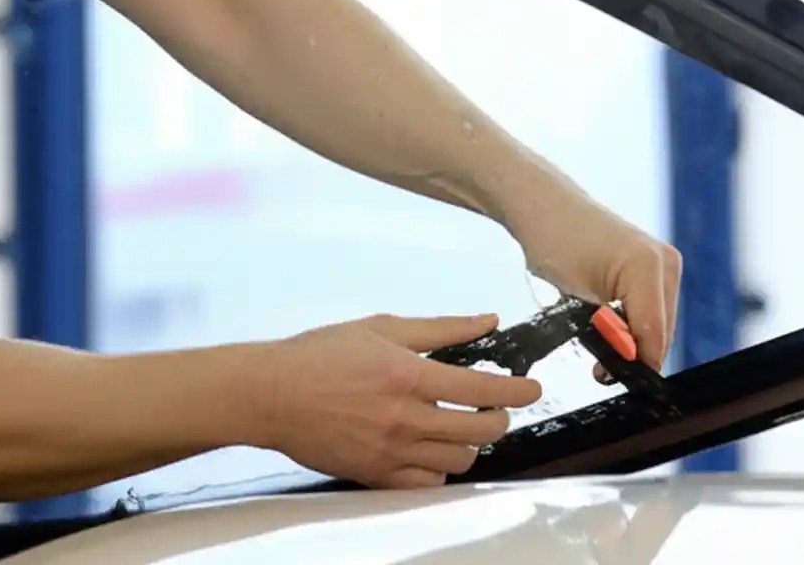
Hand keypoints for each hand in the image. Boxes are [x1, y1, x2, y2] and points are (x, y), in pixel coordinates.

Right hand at [254, 313, 541, 488]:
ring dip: (472, 444)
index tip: (532, 389)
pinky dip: (441, 469)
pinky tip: (434, 451)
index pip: (483, 390)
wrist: (271, 394)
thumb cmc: (319, 356)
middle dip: (500, 419)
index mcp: (409, 376)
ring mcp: (391, 451)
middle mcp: (405, 418)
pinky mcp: (376, 474)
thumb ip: (441, 329)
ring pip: (458, 460)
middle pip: (480, 431)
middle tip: (498, 409)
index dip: (517, 391)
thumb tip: (486, 321)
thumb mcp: (382, 328)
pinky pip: (428, 483)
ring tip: (464, 428)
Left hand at [500, 165, 681, 379]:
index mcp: (650, 266)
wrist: (544, 206)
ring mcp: (663, 263)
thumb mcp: (577, 296)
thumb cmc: (554, 241)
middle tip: (599, 371)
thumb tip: (630, 360)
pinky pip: (651, 307)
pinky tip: (609, 329)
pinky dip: (632, 323)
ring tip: (601, 354)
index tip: (610, 377)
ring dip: (633, 341)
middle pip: (661, 330)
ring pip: (657, 322)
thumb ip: (609, 330)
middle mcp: (666, 263)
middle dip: (634, 355)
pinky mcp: (654, 266)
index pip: (655, 332)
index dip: (636, 363)